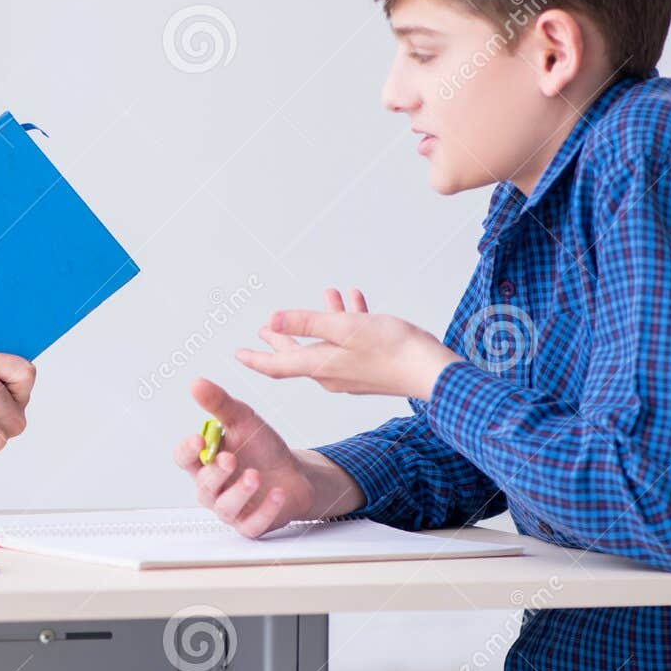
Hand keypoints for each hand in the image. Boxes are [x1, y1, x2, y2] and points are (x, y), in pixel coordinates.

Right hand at [172, 377, 362, 537]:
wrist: (295, 472)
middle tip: (231, 459)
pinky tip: (277, 494)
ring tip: (255, 476)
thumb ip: (219, 404)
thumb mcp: (243, 420)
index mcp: (205, 461)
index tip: (199, 439)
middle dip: (216, 473)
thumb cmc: (263, 448)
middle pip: (203, 486)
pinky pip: (252, 525)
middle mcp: (214, 487)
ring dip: (239, 492)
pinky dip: (265, 511)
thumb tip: (196, 383)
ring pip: (224, 508)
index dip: (188, 451)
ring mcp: (232, 509)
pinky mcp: (252, 524)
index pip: (184, 459)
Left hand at [235, 286, 457, 400]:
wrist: (433, 372)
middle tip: (264, 329)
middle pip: (299, 355)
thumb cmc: (391, 348)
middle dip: (282, 339)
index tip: (237, 353)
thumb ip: (306, 323)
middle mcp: (331, 374)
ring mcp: (351, 373)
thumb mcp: (343, 328)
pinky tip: (356, 300)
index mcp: (320, 366)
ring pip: (328, 344)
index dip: (255, 358)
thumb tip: (271, 320)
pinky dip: (348, 321)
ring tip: (325, 296)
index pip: (277, 366)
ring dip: (323, 320)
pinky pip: (350, 343)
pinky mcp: (370, 369)